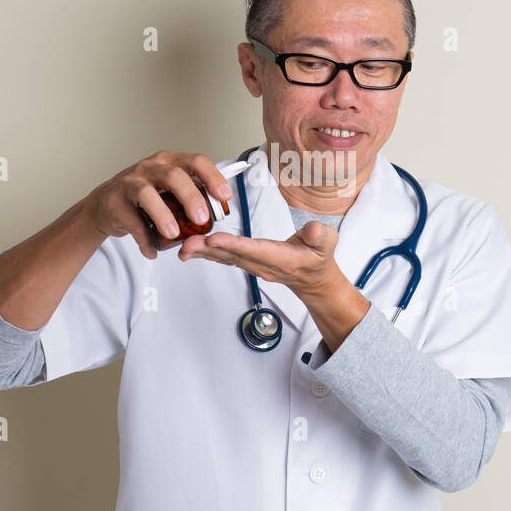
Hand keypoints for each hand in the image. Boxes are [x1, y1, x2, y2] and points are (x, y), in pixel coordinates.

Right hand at [81, 150, 232, 259]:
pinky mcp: (114, 203)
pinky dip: (144, 238)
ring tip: (174, 234)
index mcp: (168, 162)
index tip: (224, 196)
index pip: (195, 161)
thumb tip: (219, 209)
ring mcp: (129, 183)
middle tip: (202, 219)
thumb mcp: (168, 189)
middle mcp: (149, 168)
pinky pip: (131, 221)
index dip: (212, 177)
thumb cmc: (142, 196)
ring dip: (163, 215)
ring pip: (147, 194)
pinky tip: (152, 250)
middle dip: (191, 197)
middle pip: (173, 176)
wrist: (104, 205)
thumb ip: (191, 194)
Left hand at [179, 219, 340, 298]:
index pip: (255, 250)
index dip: (234, 245)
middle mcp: (263, 265)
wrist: (313, 279)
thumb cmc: (318, 258)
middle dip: (208, 249)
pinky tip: (192, 248)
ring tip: (182, 247)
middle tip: (187, 243)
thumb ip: (320, 236)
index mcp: (282, 259)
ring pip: (225, 258)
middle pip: (233, 256)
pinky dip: (207, 253)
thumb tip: (314, 230)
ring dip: (202, 253)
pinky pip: (224, 257)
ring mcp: (254, 266)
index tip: (215, 239)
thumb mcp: (327, 244)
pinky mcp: (247, 262)